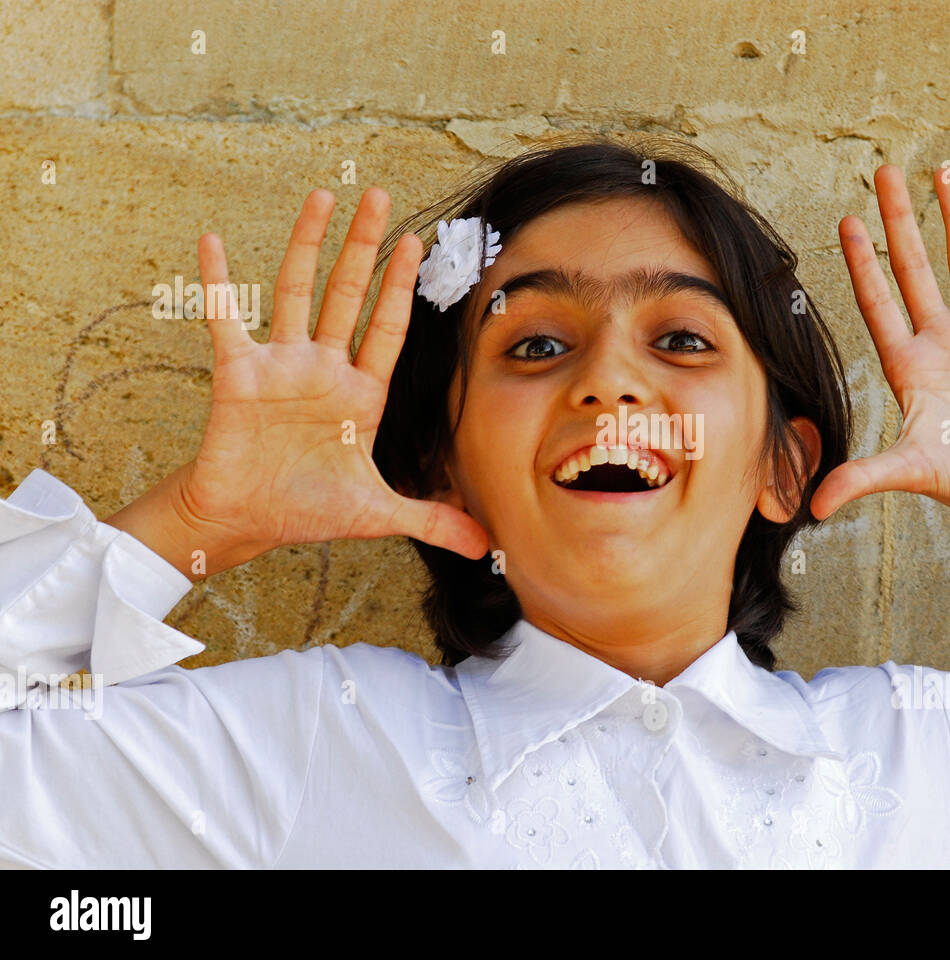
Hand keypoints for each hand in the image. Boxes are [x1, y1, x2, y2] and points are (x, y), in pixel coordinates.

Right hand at [180, 187, 489, 560]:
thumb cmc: (305, 509)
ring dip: (308, 244)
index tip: (418, 243)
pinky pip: (226, 319)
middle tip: (379, 196)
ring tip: (322, 195)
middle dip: (364, 246)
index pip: (388, 328)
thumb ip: (431, 520)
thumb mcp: (378, 514)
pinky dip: (218, 282)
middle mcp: (323, 368)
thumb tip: (486, 546)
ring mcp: (280, 365)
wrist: (245, 522)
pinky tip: (213, 241)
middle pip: (348, 294)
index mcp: (360, 394)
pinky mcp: (237, 374)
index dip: (402, 287)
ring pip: (296, 292)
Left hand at [811, 164, 949, 526]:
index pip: (877, 300)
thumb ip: (860, 479)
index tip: (845, 220)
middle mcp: (939, 338)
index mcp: (907, 362)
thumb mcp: (906, 471)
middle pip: (913, 265)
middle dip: (898, 218)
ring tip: (945, 169)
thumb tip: (812, 509)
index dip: (861, 260)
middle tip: (883, 171)